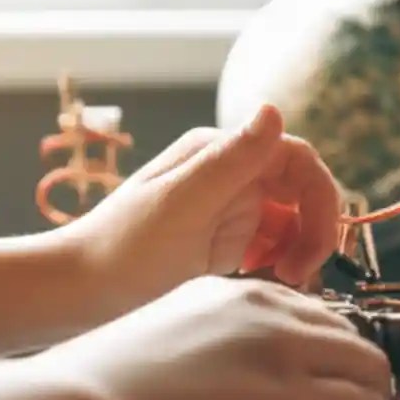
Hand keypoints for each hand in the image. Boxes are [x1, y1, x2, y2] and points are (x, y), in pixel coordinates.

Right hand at [39, 275, 390, 399]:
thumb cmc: (90, 394)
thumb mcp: (157, 347)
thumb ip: (202, 356)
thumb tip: (217, 394)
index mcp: (230, 292)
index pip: (309, 315)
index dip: (319, 359)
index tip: (308, 392)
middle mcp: (267, 309)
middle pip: (352, 337)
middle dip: (353, 381)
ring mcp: (285, 349)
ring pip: (373, 369)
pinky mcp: (296, 399)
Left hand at [56, 105, 340, 319]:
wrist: (79, 291)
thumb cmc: (124, 248)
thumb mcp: (183, 203)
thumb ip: (232, 159)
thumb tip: (272, 108)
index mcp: (219, 153)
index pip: (296, 160)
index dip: (320, 198)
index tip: (318, 244)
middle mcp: (228, 174)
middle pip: (301, 192)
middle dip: (313, 230)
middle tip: (299, 275)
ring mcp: (227, 209)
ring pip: (292, 221)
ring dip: (299, 250)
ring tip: (283, 282)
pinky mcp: (222, 243)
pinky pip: (272, 247)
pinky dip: (280, 264)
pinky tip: (263, 281)